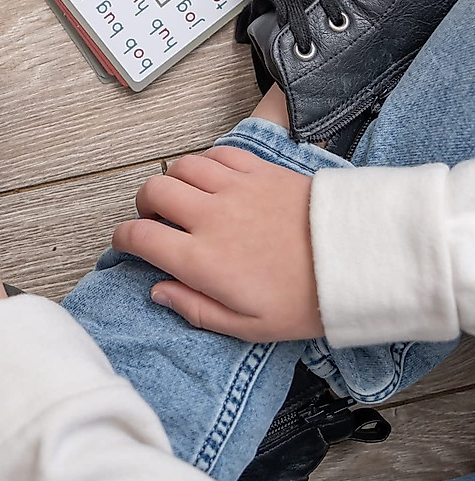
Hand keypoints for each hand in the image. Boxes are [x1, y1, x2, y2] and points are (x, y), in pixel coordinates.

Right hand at [111, 147, 322, 342]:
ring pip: (179, 168)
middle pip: (152, 192)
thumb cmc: (309, 299)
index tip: (126, 244)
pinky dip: (204, 164)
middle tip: (155, 221)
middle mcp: (210, 217)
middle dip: (143, 206)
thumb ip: (196, 309)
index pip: (139, 238)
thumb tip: (160, 292)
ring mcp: (234, 188)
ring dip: (173, 182)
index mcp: (203, 260)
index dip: (122, 239)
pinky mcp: (258, 170)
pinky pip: (215, 154)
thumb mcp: (249, 326)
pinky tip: (213, 181)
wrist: (358, 262)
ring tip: (183, 199)